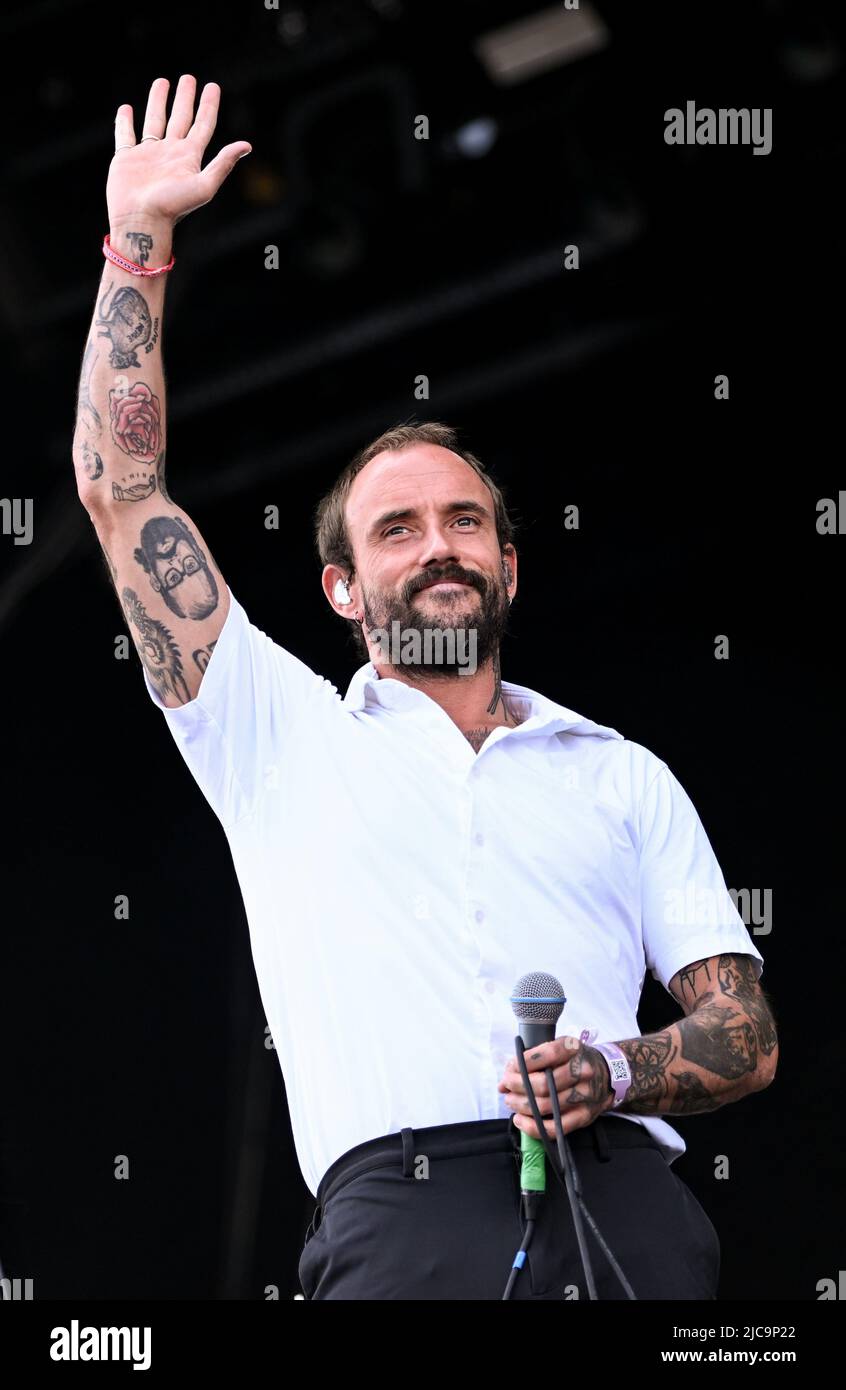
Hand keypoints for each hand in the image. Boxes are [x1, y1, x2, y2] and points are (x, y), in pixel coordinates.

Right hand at [107, 75, 250, 228]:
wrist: (142, 221)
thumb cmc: (173, 207)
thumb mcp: (205, 185)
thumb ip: (224, 163)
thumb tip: (247, 145)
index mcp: (189, 157)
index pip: (203, 125)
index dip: (209, 105)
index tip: (213, 86)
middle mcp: (170, 153)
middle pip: (180, 118)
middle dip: (185, 98)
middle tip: (188, 78)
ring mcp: (148, 155)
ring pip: (154, 120)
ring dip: (158, 101)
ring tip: (162, 82)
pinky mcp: (126, 159)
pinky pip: (125, 135)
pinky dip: (125, 122)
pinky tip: (126, 109)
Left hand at [497, 1036, 615, 1139]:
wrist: (604, 1074)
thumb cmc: (571, 1060)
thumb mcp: (555, 1049)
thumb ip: (529, 1061)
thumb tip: (503, 1083)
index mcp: (573, 1048)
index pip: (546, 1054)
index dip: (523, 1063)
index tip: (510, 1069)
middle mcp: (582, 1071)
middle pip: (543, 1084)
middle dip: (517, 1087)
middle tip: (506, 1088)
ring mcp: (584, 1095)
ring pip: (546, 1106)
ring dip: (521, 1106)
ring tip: (511, 1101)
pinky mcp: (584, 1116)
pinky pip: (555, 1128)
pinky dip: (533, 1127)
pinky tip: (520, 1120)